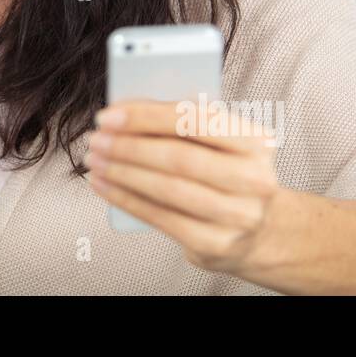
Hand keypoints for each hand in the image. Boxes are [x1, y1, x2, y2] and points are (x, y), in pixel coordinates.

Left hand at [85, 98, 280, 275]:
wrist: (260, 230)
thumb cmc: (227, 173)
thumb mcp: (220, 142)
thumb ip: (183, 123)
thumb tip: (125, 112)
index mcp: (256, 142)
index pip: (196, 119)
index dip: (146, 116)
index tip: (109, 115)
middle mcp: (254, 179)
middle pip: (179, 157)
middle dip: (129, 147)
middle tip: (96, 139)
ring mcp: (238, 215)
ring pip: (168, 189)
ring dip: (122, 173)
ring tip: (95, 161)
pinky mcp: (215, 244)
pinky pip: (161, 218)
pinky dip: (125, 199)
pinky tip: (104, 186)